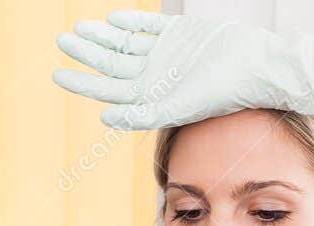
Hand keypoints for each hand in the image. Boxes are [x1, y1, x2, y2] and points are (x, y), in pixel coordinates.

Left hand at [52, 9, 313, 129]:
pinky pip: (148, 28)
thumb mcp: (175, 109)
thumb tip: (104, 117)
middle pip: (111, 64)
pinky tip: (112, 19)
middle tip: (61, 43)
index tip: (56, 73)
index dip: (81, 81)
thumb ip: (140, 115)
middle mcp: (154, 77)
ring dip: (102, 37)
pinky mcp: (179, 34)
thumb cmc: (221, 94)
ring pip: (125, 44)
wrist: (257, 67)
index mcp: (149, 97)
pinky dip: (131, 23)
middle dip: (85, 54)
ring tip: (78, 29)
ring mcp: (165, 54)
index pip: (106, 90)